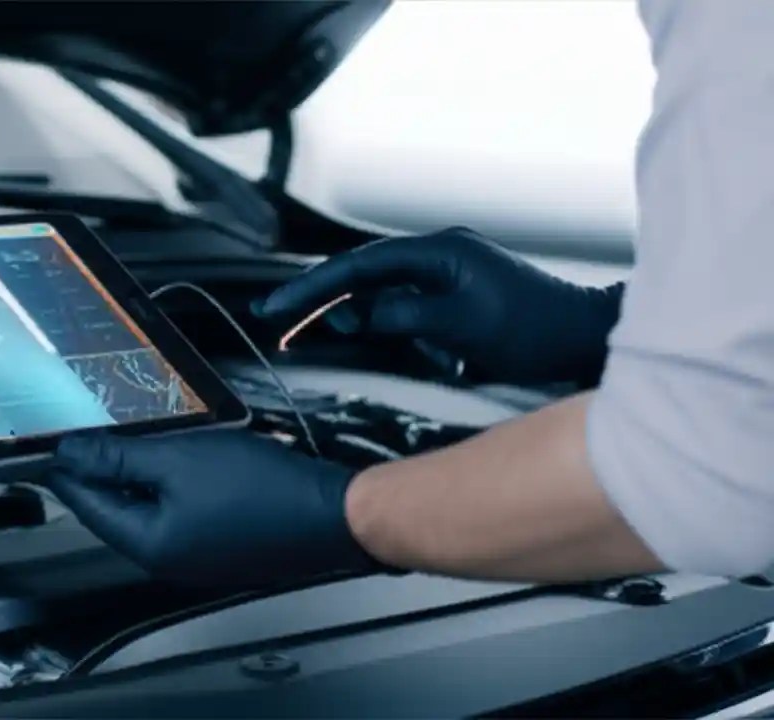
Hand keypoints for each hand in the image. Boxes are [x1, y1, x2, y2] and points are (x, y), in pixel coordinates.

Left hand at [47, 431, 383, 587]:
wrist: (332, 515)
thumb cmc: (259, 488)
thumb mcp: (179, 458)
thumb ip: (119, 456)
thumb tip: (69, 453)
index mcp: (147, 544)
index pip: (86, 505)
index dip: (65, 471)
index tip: (47, 444)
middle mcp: (166, 560)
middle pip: (114, 512)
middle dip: (97, 473)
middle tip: (83, 435)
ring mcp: (197, 558)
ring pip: (147, 512)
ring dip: (133, 477)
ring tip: (123, 441)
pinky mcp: (222, 548)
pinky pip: (178, 516)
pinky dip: (166, 488)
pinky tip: (172, 461)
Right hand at [254, 227, 622, 385]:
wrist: (581, 335)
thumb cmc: (532, 329)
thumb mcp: (460, 325)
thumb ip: (403, 316)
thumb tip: (357, 315)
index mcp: (439, 251)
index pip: (359, 266)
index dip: (313, 287)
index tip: (278, 308)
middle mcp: (438, 253)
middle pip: (361, 271)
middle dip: (316, 295)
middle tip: (275, 317)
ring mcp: (444, 271)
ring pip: (376, 286)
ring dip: (342, 307)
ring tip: (307, 328)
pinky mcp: (451, 291)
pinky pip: (397, 298)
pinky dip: (371, 314)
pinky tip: (354, 327)